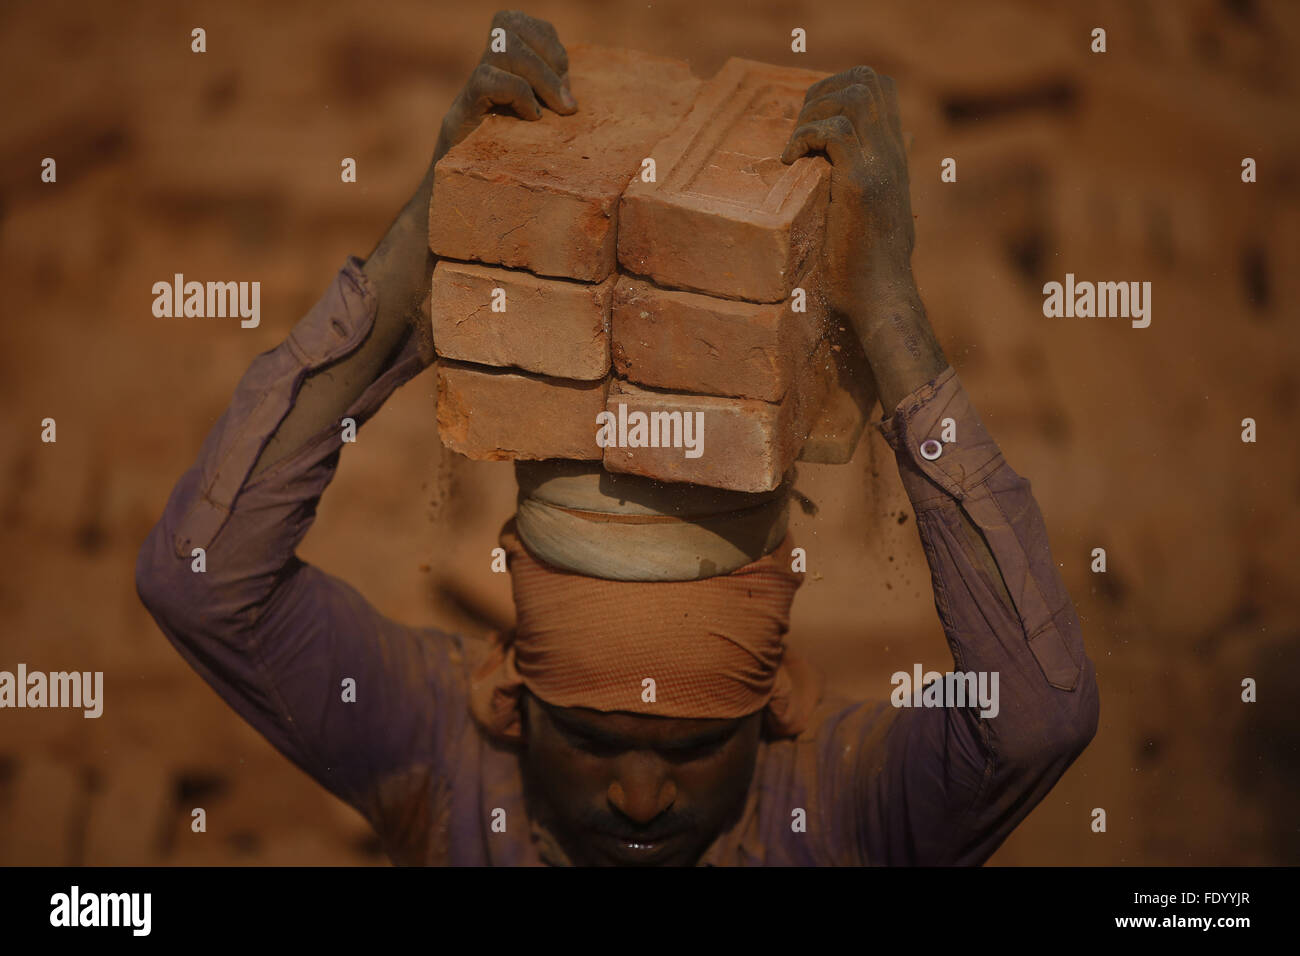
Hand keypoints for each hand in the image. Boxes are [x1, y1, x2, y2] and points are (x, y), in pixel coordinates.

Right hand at [433, 10, 576, 165]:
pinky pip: (488, 79)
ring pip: (504, 47)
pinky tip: (531, 119)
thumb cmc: (509, 162)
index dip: (550, 43)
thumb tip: (574, 102)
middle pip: (511, 24)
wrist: (463, 190)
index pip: (524, 24)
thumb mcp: (538, 124)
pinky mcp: (462, 110)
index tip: (565, 81)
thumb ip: (551, 102)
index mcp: (502, 64)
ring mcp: (472, 87)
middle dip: (550, 57)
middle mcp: (485, 67)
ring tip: (554, 112)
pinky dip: (518, 94)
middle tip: (567, 104)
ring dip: (541, 77)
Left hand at [781, 66, 915, 333]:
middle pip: (868, 79)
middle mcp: (892, 152)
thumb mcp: (868, 216)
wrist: (881, 297)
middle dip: (823, 91)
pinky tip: (791, 162)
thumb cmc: (865, 267)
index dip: (839, 88)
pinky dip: (805, 137)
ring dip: (814, 112)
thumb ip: (859, 186)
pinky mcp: (862, 183)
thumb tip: (829, 178)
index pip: (879, 88)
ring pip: (854, 95)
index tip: (811, 121)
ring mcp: (880, 164)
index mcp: (893, 155)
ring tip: (796, 147)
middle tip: (800, 130)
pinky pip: (835, 131)